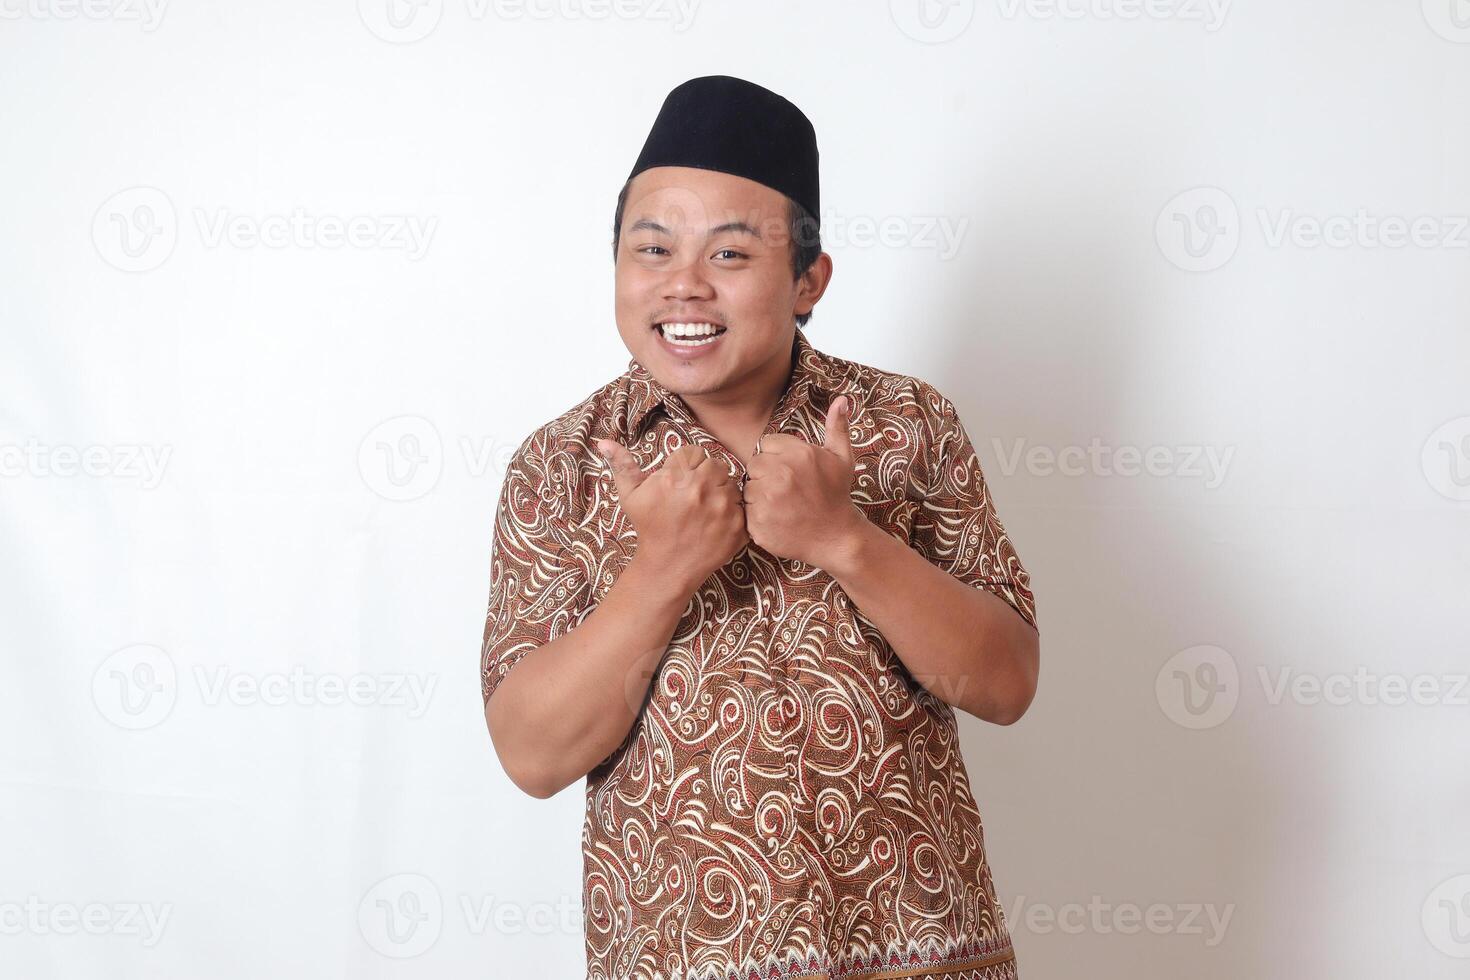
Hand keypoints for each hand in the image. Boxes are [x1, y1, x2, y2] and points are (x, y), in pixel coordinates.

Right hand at [596, 440, 749, 591]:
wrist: (667, 567)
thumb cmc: (648, 528)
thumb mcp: (630, 496)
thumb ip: (622, 465)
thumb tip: (603, 442)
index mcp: (677, 477)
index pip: (694, 453)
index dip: (687, 466)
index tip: (681, 482)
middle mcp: (701, 488)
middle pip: (715, 465)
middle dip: (705, 476)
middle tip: (694, 496)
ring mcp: (722, 507)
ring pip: (730, 483)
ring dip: (720, 492)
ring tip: (704, 509)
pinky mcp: (737, 526)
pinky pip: (741, 505)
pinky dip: (732, 512)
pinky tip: (715, 522)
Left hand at [742, 395, 865, 567]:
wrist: (836, 537)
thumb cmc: (836, 495)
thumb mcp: (842, 458)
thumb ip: (837, 427)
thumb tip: (842, 399)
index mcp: (798, 454)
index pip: (766, 445)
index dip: (777, 458)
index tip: (790, 472)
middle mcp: (781, 474)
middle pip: (755, 465)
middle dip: (766, 475)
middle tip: (785, 490)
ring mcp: (767, 500)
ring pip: (748, 488)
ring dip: (760, 496)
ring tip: (782, 505)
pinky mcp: (758, 523)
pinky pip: (746, 512)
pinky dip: (757, 517)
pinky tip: (777, 519)